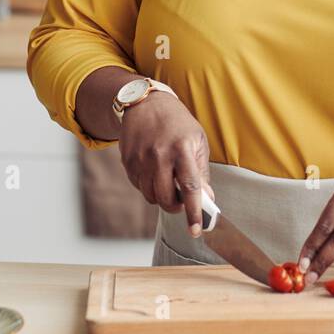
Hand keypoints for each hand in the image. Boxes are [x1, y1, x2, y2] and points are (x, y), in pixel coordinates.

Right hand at [117, 92, 213, 235]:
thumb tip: (206, 200)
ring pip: (151, 197)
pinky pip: (139, 187)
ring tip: (168, 181)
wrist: (145, 103)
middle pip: (167, 198)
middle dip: (176, 206)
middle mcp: (159, 155)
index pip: (190, 187)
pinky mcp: (127, 161)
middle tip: (181, 201)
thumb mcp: (197, 141)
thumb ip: (201, 173)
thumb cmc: (177, 123)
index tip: (196, 230)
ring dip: (162, 197)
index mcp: (183, 148)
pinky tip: (154, 171)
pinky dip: (149, 187)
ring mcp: (141, 159)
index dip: (194, 211)